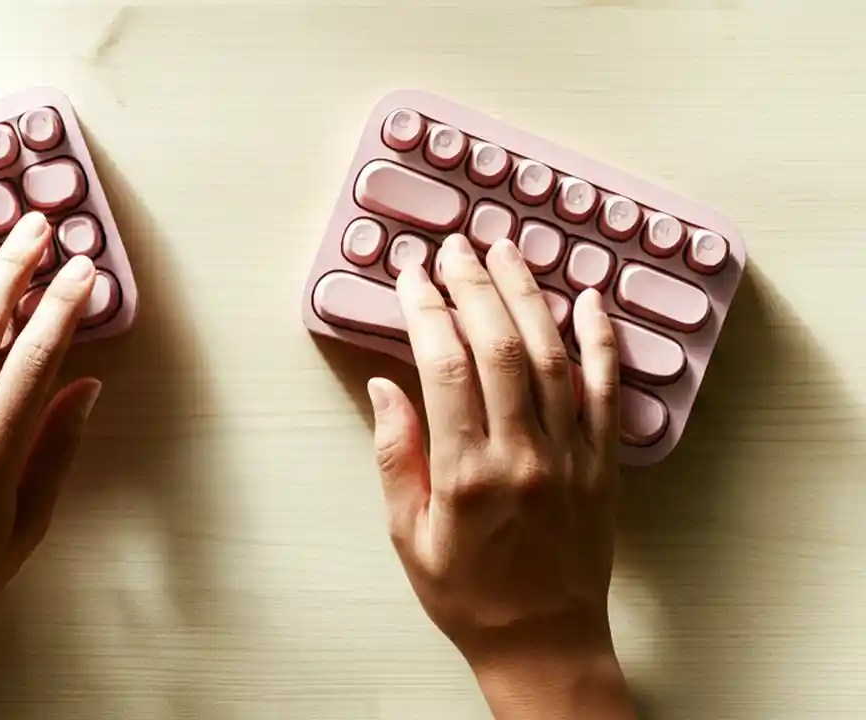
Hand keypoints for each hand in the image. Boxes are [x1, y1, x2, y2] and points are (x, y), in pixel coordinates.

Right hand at [369, 234, 634, 718]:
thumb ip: (396, 456)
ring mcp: (569, 456)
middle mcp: (522, 456)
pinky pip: (605, 390)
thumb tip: (385, 386)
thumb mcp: (408, 534)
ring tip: (508, 252)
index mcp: (465, 474)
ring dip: (528, 296)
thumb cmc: (468, 594)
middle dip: (474, 286)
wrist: (543, 641)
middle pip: (500, 347)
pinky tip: (588, 299)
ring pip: (552, 356)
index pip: (445, 368)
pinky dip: (600, 340)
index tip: (413, 276)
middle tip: (456, 247)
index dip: (427, 311)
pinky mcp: (602, 464)